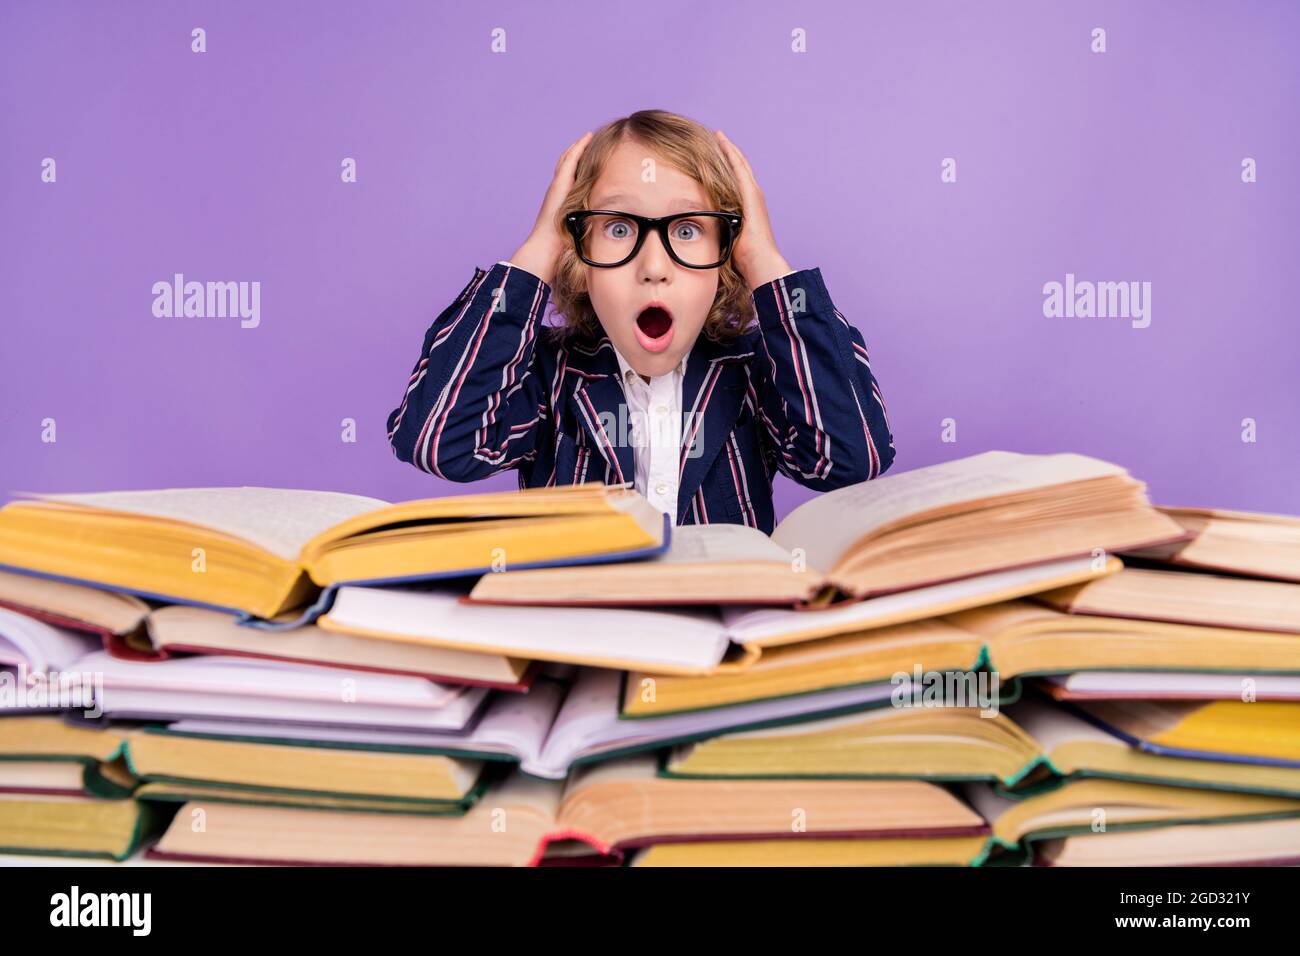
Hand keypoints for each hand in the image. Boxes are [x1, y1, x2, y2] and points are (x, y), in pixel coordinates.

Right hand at [507, 132, 592, 286]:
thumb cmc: (561, 247)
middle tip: (590, 141)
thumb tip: (605, 234)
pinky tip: (587, 138)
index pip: (570, 178)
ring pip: (567, 159)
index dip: (579, 166)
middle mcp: (557, 190)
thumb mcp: (578, 233)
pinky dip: (578, 148)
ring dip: (579, 147)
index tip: (591, 158)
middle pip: (567, 164)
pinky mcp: (560, 184)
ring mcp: (557, 186)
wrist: (546, 248)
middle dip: (578, 152)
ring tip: (590, 136)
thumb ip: (587, 228)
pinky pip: (570, 160)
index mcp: (562, 200)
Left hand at [715, 130, 792, 288]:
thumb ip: (717, 229)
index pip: (735, 179)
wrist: (760, 262)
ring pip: (740, 164)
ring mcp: (754, 194)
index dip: (726, 165)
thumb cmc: (744, 258)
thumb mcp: (726, 237)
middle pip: (739, 167)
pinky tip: (722, 142)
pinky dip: (731, 154)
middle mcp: (753, 196)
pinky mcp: (752, 195)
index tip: (713, 153)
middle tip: (715, 137)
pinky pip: (739, 169)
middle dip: (728, 152)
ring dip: (729, 149)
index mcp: (747, 205)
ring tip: (718, 135)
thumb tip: (698, 230)